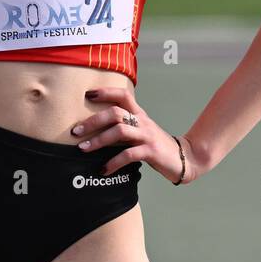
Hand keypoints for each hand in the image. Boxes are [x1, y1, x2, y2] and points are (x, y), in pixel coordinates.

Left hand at [70, 86, 203, 184]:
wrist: (185, 158)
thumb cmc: (156, 145)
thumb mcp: (140, 131)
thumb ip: (123, 127)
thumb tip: (95, 130)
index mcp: (139, 114)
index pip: (123, 95)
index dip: (106, 92)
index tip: (87, 94)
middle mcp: (142, 121)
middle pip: (115, 113)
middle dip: (93, 121)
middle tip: (75, 131)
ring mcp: (147, 136)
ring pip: (119, 131)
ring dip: (98, 140)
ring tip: (83, 149)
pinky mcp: (151, 151)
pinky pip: (128, 155)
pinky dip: (113, 163)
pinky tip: (103, 169)